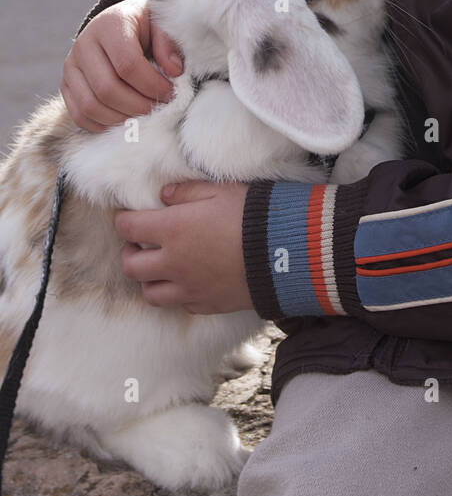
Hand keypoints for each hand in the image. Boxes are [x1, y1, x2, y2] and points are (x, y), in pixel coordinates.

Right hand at [61, 0, 182, 131]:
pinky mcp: (66, 85)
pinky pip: (79, 115)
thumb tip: (174, 72)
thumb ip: (168, 44)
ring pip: (90, 106)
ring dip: (121, 119)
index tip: (171, 93)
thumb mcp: (161, 25)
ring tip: (144, 116)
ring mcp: (71, 66)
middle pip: (107, 89)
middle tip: (159, 109)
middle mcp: (84, 44)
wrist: (117, 24)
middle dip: (138, 106)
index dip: (152, 85)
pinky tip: (125, 120)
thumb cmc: (145, 27)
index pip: (127, 64)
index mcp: (110, 25)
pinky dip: (103, 125)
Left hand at [115, 180, 253, 314]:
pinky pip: (180, 304)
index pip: (128, 228)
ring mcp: (188, 288)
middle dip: (129, 253)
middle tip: (138, 244)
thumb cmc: (253, 214)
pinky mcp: (207, 304)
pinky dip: (177, 293)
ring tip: (159, 267)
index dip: (122, 220)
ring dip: (149, 279)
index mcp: (173, 230)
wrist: (285, 253)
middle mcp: (173, 263)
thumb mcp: (221, 190)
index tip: (125, 216)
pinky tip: (188, 281)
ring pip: (150, 293)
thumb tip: (164, 195)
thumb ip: (187, 192)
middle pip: (131, 266)